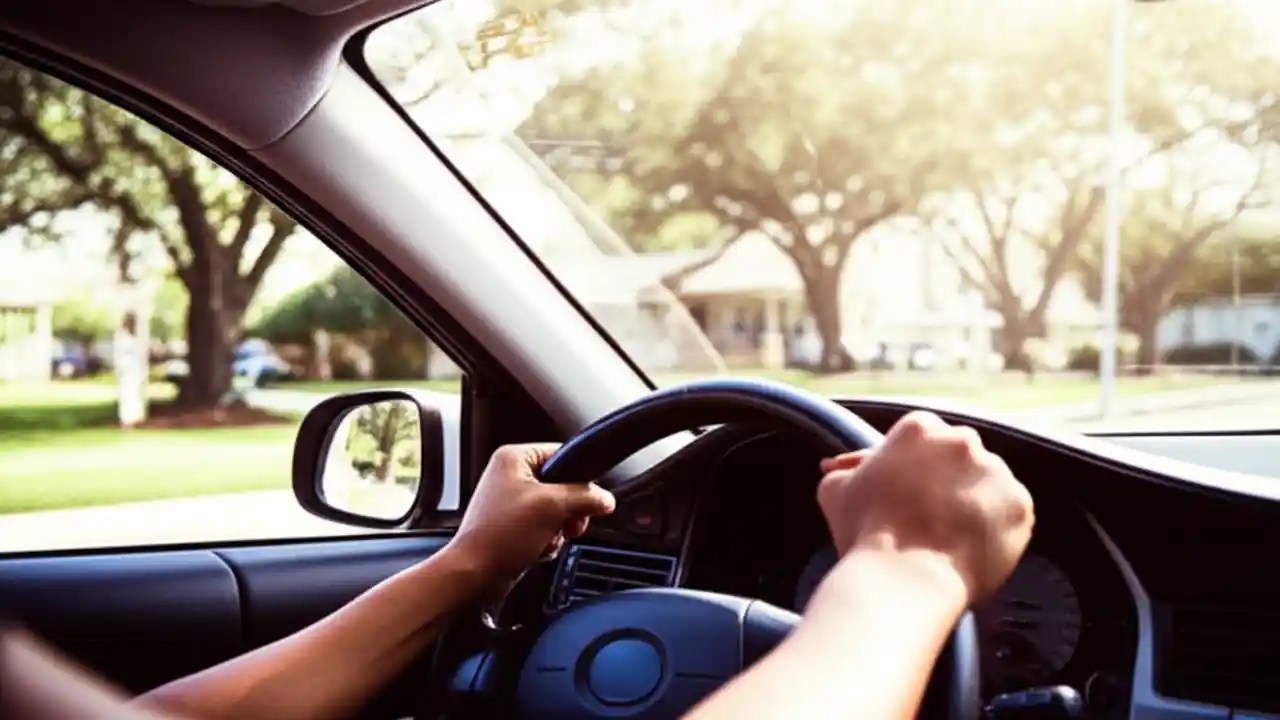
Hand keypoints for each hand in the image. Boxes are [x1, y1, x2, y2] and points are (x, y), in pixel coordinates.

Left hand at [448, 443, 615, 590]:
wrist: (475, 576)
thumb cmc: (499, 536)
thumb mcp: (551, 507)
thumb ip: (585, 497)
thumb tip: (606, 498)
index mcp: (514, 458)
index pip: (562, 455)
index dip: (579, 478)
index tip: (588, 498)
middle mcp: (511, 476)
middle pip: (564, 485)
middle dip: (569, 510)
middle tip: (567, 523)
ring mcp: (512, 502)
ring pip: (557, 509)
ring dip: (559, 529)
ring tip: (547, 538)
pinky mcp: (514, 526)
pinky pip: (546, 527)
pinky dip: (548, 540)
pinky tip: (538, 548)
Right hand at [816, 411, 1033, 604]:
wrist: (905, 577)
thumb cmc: (866, 532)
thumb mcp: (835, 490)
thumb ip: (846, 471)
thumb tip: (841, 470)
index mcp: (919, 428)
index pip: (920, 436)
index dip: (911, 465)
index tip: (906, 490)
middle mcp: (963, 440)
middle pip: (957, 455)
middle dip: (945, 478)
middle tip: (928, 513)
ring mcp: (996, 472)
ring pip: (986, 482)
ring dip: (973, 500)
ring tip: (952, 535)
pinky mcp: (1020, 505)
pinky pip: (1010, 513)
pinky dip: (996, 527)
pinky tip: (973, 546)